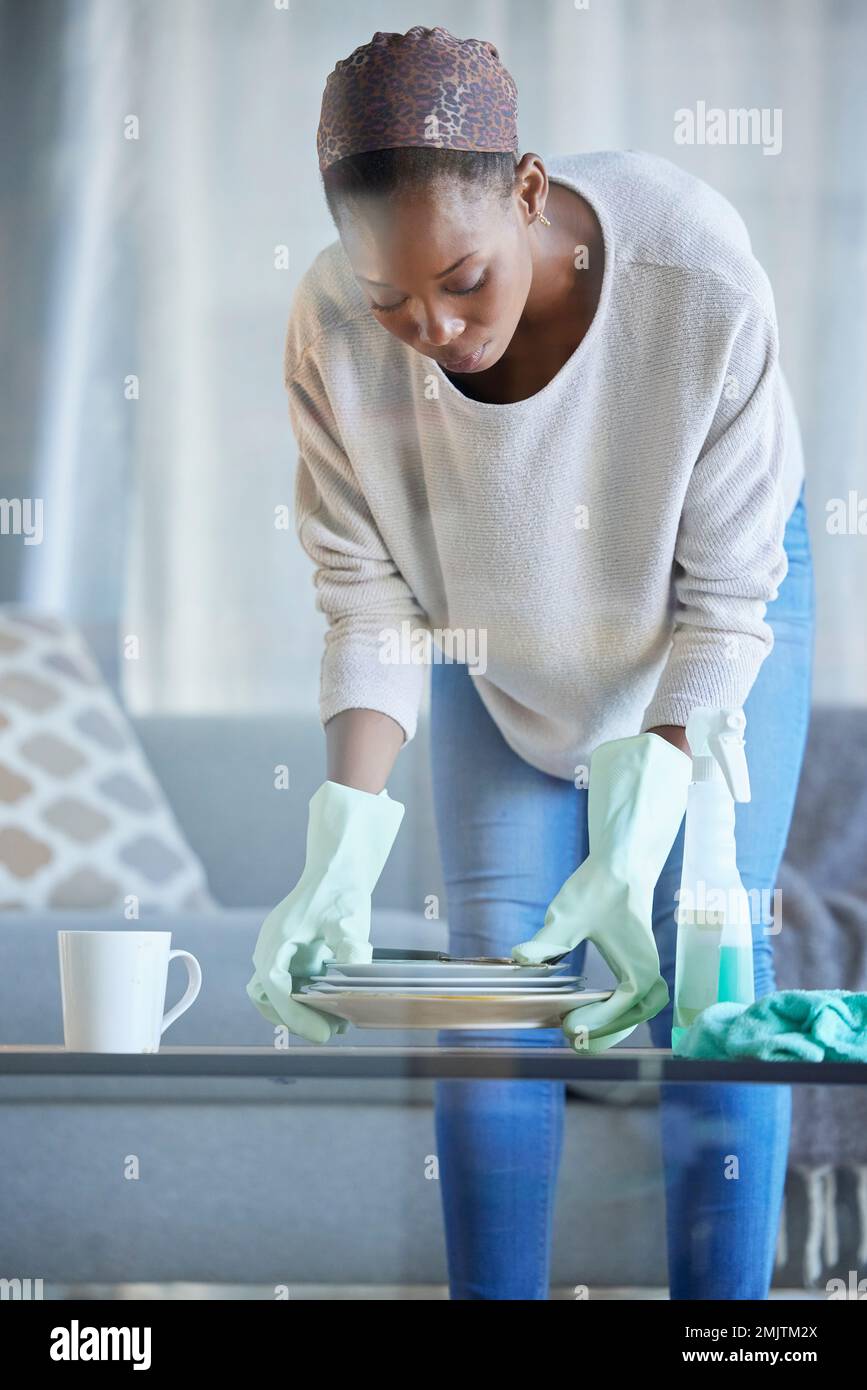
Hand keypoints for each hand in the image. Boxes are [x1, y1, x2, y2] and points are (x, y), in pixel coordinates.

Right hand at [246, 780, 403, 1042]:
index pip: (275, 988)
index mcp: (277, 939)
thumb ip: (352, 951)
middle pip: (266, 998)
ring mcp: (274, 949)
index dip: (296, 1015)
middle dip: (294, 1019)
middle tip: (329, 1031)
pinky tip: (332, 1003)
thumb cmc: (340, 890)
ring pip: (272, 993)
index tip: (322, 1033)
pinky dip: (302, 999)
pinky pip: (285, 983)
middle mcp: (268, 946)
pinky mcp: (286, 951)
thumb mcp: (350, 922)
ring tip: (332, 1022)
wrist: (336, 866)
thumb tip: (358, 983)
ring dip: (296, 1011)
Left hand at [512, 733, 690, 1051]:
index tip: (566, 1027)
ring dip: (612, 1027)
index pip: (616, 1009)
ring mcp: (648, 970)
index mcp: (639, 969)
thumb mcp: (567, 915)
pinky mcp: (640, 964)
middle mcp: (649, 974)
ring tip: (580, 1031)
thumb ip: (545, 942)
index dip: (592, 1023)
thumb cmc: (600, 887)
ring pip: (636, 1013)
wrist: (623, 863)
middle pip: (631, 1020)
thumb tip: (518, 958)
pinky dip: (615, 1013)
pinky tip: (589, 1012)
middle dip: (605, 1035)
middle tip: (571, 1039)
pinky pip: (633, 1001)